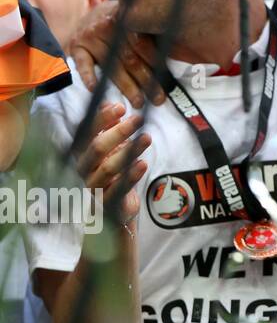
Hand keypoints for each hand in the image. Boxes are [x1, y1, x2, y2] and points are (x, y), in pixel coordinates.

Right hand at [68, 1, 161, 106]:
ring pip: (111, 66)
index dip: (156, 63)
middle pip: (130, 58)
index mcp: (129, 19)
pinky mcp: (76, 46)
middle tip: (158, 99)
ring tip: (138, 102)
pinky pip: (83, 63)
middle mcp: (109, 26)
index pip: (144, 44)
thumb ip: (156, 33)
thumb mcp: (140, 21)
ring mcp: (91, 36)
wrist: (95, 13)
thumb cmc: (127, 23)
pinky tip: (96, 89)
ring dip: (126, 86)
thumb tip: (188, 52)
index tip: (169, 80)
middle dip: (146, 81)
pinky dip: (89, 76)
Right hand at [78, 102, 150, 230]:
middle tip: (138, 118)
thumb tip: (111, 105)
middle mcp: (84, 172)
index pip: (87, 134)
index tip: (120, 107)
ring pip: (107, 169)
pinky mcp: (106, 206)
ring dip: (128, 151)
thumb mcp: (111, 152)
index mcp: (83, 156)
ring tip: (147, 137)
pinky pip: (118, 190)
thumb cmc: (112, 179)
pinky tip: (143, 164)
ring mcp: (93, 189)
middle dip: (117, 132)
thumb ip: (109, 130)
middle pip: (96, 149)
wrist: (111, 217)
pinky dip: (130, 176)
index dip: (101, 119)